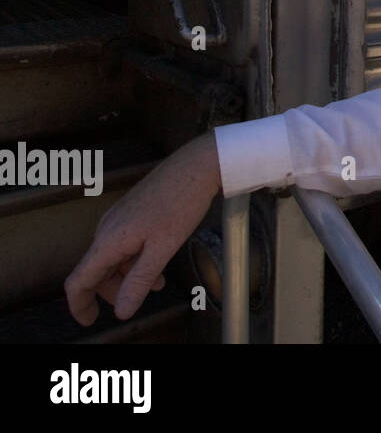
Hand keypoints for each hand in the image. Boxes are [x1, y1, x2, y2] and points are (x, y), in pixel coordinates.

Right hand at [65, 132, 222, 325]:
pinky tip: (158, 265)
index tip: (89, 320)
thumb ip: (140, 280)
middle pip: (96, 271)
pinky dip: (135, 259)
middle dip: (113, 291)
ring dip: (128, 276)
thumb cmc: (181, 202)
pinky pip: (124, 244)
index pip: (78, 280)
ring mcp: (118, 219)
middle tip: (138, 300)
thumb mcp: (163, 248)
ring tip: (157, 284)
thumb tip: (122, 311)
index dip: (79, 305)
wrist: (196, 165)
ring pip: (112, 258)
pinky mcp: (131, 212)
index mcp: (108, 240)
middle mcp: (106, 228)